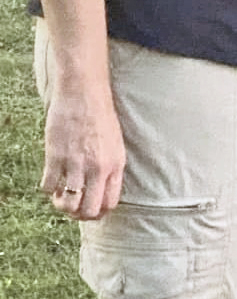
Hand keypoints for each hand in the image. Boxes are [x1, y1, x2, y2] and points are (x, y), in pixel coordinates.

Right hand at [40, 83, 125, 220]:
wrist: (84, 93)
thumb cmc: (100, 116)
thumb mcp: (114, 143)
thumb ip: (109, 167)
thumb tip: (101, 191)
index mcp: (116, 164)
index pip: (110, 203)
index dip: (98, 212)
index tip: (89, 207)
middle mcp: (98, 168)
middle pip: (89, 211)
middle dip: (79, 215)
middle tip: (73, 206)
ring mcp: (76, 164)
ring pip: (68, 205)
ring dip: (62, 205)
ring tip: (62, 194)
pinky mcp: (56, 157)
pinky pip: (49, 188)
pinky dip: (48, 189)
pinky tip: (52, 178)